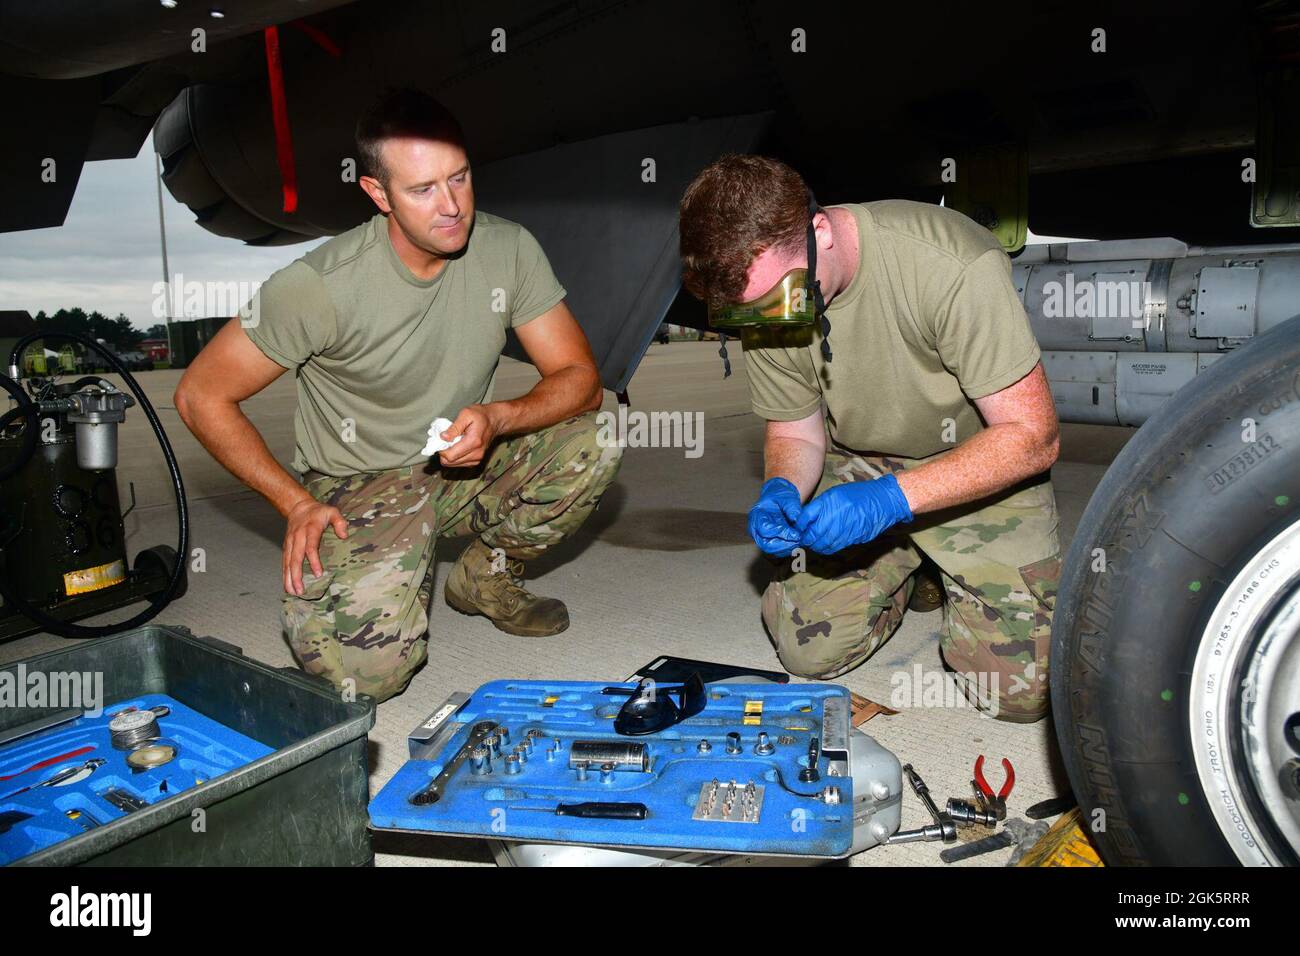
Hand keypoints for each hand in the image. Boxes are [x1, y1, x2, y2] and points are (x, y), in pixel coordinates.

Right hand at [283, 497, 347, 595]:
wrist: (298, 507)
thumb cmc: (318, 512)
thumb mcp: (332, 511)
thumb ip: (339, 522)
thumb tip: (344, 535)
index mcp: (310, 530)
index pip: (310, 547)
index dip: (314, 561)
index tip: (319, 574)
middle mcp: (297, 537)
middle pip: (295, 558)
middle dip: (296, 575)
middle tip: (300, 590)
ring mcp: (290, 543)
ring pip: (287, 562)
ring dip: (288, 578)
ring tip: (292, 592)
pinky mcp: (286, 547)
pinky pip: (284, 562)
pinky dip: (284, 574)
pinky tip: (287, 585)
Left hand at [438, 404, 499, 467]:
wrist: (494, 421)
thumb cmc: (481, 416)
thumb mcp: (466, 414)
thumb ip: (454, 427)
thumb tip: (443, 437)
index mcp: (473, 442)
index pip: (450, 456)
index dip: (440, 449)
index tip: (440, 440)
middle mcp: (476, 454)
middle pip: (449, 462)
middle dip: (443, 452)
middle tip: (445, 440)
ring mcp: (477, 459)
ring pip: (452, 464)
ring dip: (448, 454)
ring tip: (452, 441)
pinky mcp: (475, 461)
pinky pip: (458, 463)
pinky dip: (454, 456)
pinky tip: (457, 446)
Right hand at [748, 477, 803, 556]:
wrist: (780, 499)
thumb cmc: (781, 496)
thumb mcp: (787, 497)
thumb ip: (791, 507)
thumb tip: (796, 519)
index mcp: (756, 515)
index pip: (764, 529)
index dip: (779, 532)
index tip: (794, 532)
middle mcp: (756, 529)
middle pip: (765, 544)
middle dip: (783, 544)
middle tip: (797, 540)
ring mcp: (762, 537)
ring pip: (771, 551)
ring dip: (786, 548)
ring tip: (799, 541)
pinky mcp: (770, 542)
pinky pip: (777, 552)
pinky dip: (787, 549)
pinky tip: (797, 543)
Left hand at [795, 474, 912, 554]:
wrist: (882, 501)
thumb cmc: (858, 495)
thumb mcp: (835, 494)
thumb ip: (820, 506)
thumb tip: (805, 519)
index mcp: (829, 501)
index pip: (806, 517)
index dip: (799, 525)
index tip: (797, 528)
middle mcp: (835, 515)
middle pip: (812, 534)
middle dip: (805, 539)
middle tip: (802, 540)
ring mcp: (844, 528)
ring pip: (823, 544)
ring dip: (815, 546)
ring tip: (812, 544)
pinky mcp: (852, 538)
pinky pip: (834, 547)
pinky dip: (826, 549)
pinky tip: (823, 546)